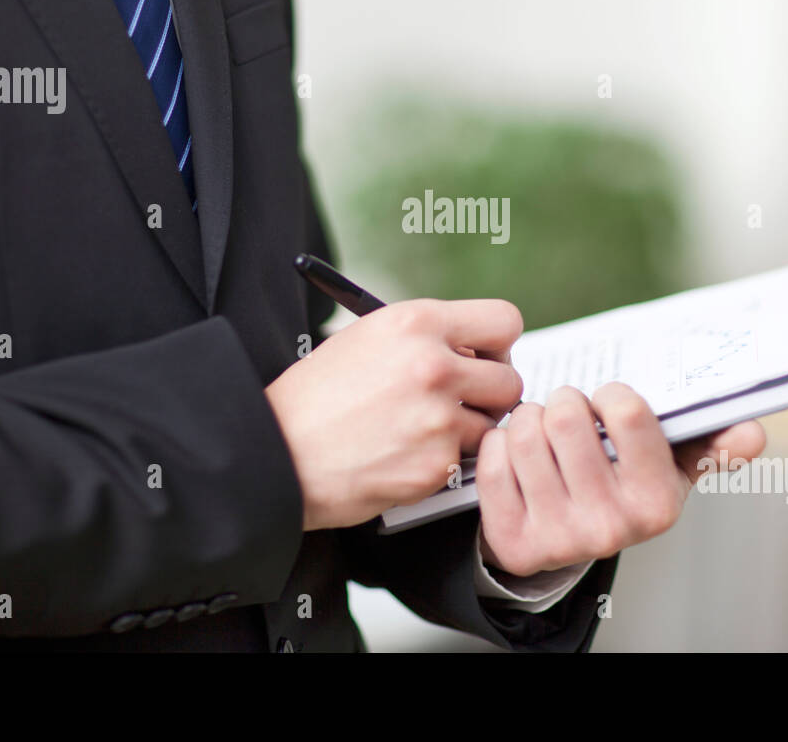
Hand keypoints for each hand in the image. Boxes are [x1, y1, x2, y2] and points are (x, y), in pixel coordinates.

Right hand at [265, 299, 523, 531]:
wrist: (276, 453)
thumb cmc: (315, 397)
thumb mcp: (367, 338)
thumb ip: (426, 338)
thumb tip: (475, 351)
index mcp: (416, 323)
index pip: (504, 321)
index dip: (498, 345)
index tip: (484, 359)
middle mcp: (433, 366)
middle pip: (511, 379)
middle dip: (490, 395)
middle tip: (463, 403)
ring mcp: (437, 419)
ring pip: (492, 426)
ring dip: (466, 432)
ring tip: (420, 432)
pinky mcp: (435, 466)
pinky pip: (463, 462)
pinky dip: (441, 463)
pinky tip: (403, 456)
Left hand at [476, 382, 765, 577]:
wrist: (563, 544)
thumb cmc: (620, 487)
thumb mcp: (670, 469)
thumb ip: (712, 445)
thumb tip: (753, 432)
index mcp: (657, 504)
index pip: (628, 410)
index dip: (610, 393)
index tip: (608, 403)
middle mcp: (611, 527)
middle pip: (567, 417)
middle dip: (564, 401)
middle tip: (567, 412)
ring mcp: (559, 537)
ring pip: (524, 433)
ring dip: (527, 418)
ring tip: (540, 430)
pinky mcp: (513, 540)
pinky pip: (492, 459)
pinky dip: (498, 443)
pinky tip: (515, 454)